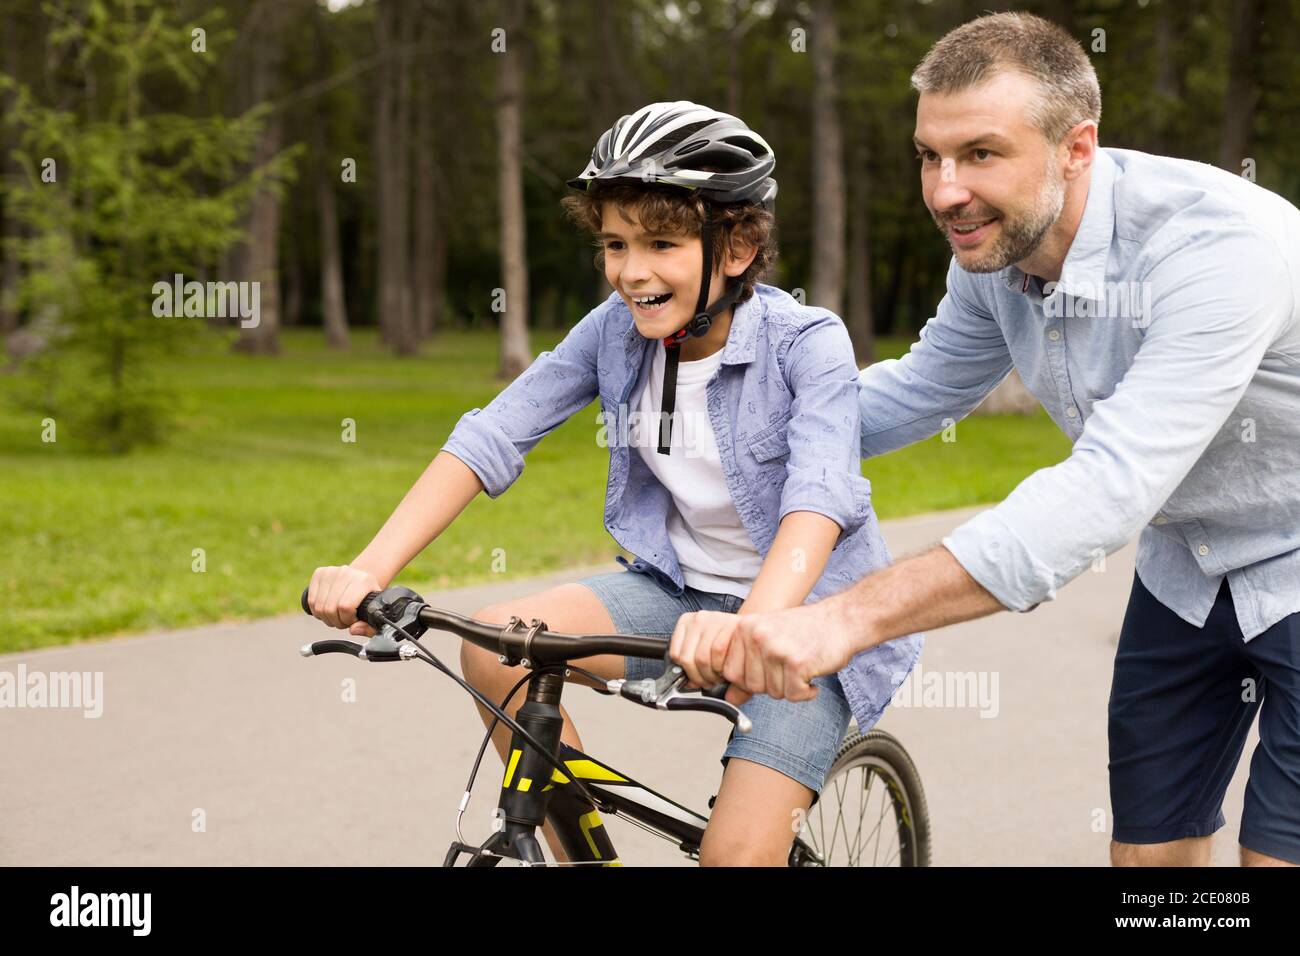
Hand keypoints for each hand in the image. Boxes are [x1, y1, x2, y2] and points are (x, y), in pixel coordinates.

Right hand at [306, 565, 381, 635]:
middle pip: (330, 608)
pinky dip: (317, 611)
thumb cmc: (367, 598)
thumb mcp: (374, 612)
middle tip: (343, 620)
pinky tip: (327, 609)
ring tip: (336, 615)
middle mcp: (346, 573)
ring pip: (319, 607)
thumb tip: (353, 630)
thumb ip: (369, 627)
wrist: (360, 580)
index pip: (345, 607)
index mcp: (363, 580)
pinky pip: (311, 601)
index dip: (347, 620)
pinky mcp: (319, 573)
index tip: (352, 620)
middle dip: (336, 621)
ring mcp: (331, 571)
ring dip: (326, 618)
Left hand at [672, 599, 859, 705]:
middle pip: (751, 686)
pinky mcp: (796, 663)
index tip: (768, 668)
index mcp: (745, 628)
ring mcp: (776, 649)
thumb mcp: (769, 641)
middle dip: (771, 684)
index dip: (750, 678)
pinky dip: (806, 692)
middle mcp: (757, 636)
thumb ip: (747, 667)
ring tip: (801, 664)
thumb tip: (730, 698)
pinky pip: (794, 695)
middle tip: (788, 666)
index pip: (731, 673)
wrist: (842, 620)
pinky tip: (811, 672)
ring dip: (790, 687)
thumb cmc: (807, 629)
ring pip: (773, 693)